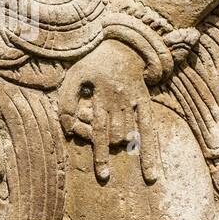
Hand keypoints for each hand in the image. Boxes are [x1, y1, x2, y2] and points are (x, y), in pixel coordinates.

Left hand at [58, 40, 158, 183]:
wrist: (122, 45)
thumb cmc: (93, 63)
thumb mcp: (74, 76)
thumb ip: (66, 101)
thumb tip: (67, 129)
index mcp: (101, 94)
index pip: (99, 129)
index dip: (99, 152)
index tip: (102, 174)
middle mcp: (119, 99)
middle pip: (113, 134)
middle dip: (105, 149)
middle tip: (100, 165)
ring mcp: (134, 101)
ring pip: (128, 134)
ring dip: (119, 146)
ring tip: (113, 154)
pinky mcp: (145, 102)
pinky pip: (150, 129)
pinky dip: (151, 151)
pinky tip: (152, 173)